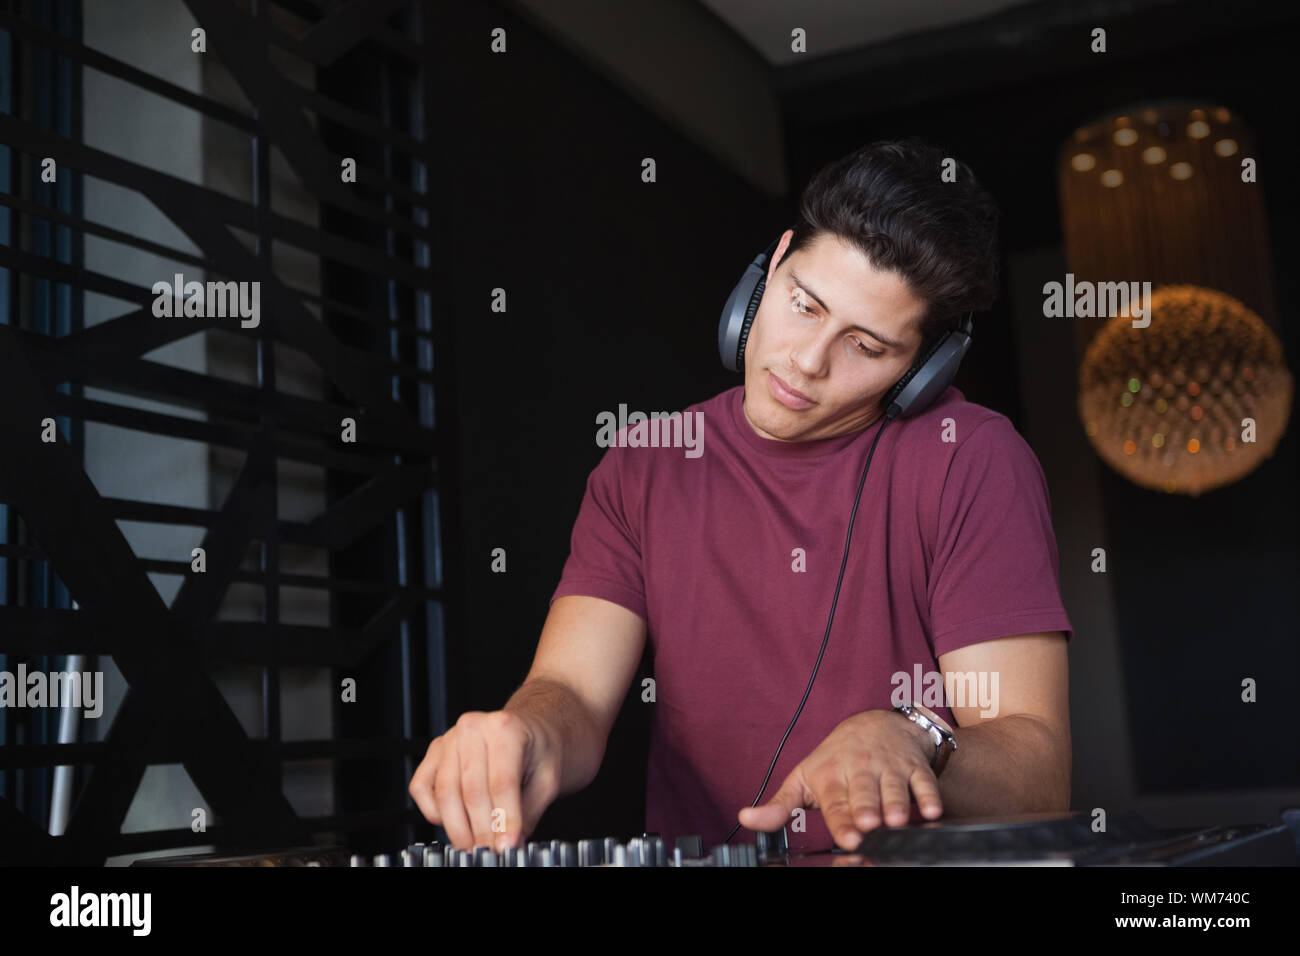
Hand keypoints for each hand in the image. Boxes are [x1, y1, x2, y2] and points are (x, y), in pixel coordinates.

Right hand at [408, 709, 561, 850]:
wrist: (530, 731)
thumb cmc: (539, 750)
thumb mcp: (548, 780)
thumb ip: (527, 813)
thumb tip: (508, 843)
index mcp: (505, 727)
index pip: (501, 782)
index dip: (504, 820)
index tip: (507, 845)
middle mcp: (472, 727)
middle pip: (471, 790)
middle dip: (481, 830)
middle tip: (492, 851)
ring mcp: (449, 738)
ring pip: (445, 793)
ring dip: (458, 828)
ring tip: (476, 845)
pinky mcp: (433, 752)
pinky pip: (421, 788)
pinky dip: (435, 812)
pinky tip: (455, 821)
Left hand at [737, 709, 944, 849]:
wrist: (876, 724)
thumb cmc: (835, 758)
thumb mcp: (803, 778)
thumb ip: (779, 804)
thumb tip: (746, 819)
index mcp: (831, 776)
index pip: (835, 802)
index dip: (840, 819)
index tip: (846, 836)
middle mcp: (861, 770)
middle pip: (864, 793)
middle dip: (866, 809)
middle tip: (867, 824)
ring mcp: (889, 768)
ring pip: (894, 789)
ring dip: (896, 803)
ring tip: (895, 819)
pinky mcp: (915, 769)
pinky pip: (925, 783)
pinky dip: (930, 796)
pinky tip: (932, 809)